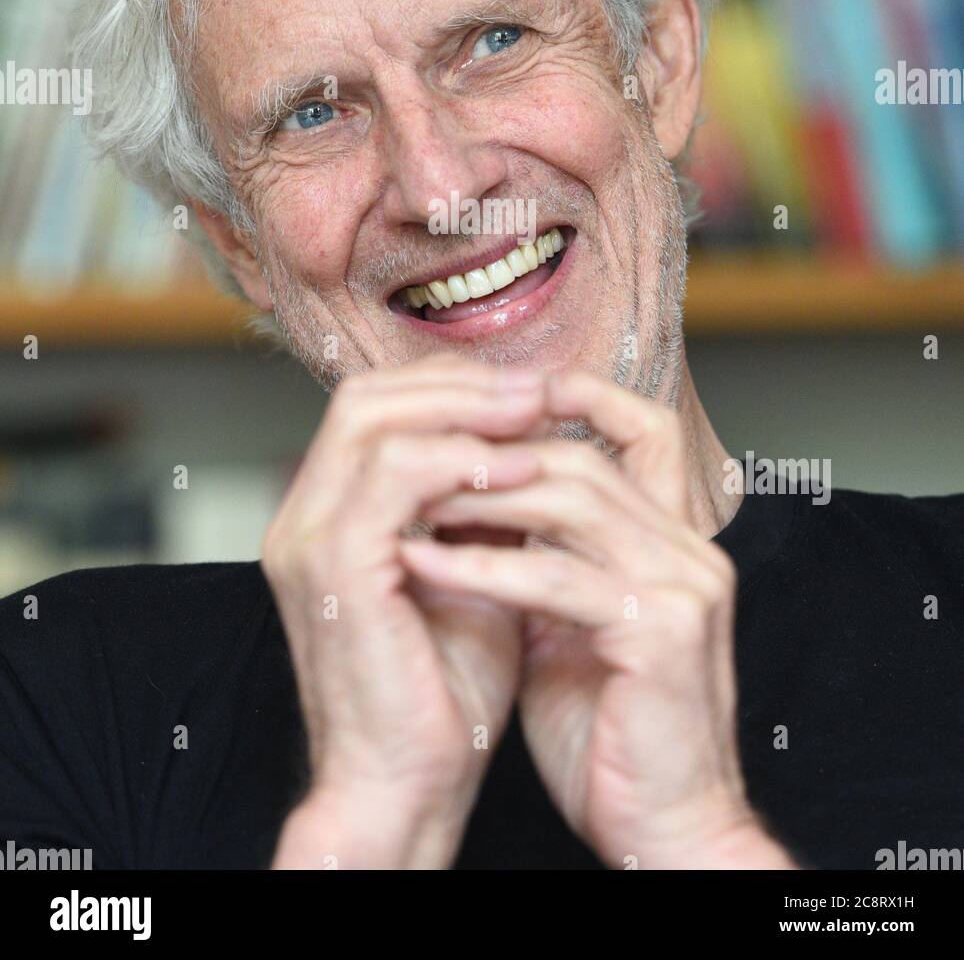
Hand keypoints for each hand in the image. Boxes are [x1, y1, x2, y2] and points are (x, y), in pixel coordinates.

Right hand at [264, 355, 544, 867]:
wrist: (406, 786)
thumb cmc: (444, 694)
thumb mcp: (474, 574)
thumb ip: (484, 508)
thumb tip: (533, 443)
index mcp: (329, 516)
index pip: (377, 408)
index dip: (454, 387)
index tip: (531, 392)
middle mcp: (303, 517)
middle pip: (366, 395)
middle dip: (460, 382)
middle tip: (538, 389)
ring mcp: (308, 537)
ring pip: (373, 417)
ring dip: (465, 408)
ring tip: (536, 417)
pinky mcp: (333, 565)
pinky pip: (392, 474)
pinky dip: (460, 459)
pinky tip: (517, 468)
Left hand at [405, 370, 795, 868]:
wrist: (665, 831)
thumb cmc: (608, 734)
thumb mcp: (567, 625)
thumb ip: (541, 557)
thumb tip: (472, 503)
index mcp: (675, 542)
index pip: (647, 430)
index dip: (577, 398)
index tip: (484, 401)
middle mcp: (690, 550)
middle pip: (584, 458)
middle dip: (490, 452)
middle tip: (412, 459)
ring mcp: (684, 586)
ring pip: (570, 500)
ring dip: (476, 498)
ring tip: (405, 501)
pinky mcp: (663, 633)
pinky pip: (555, 578)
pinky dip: (479, 569)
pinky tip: (422, 564)